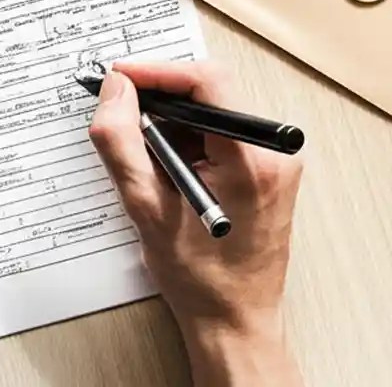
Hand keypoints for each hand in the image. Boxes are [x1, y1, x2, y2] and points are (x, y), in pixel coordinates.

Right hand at [87, 61, 302, 385]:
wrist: (235, 320)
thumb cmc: (200, 279)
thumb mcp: (145, 208)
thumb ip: (121, 142)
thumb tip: (115, 93)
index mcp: (250, 160)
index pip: (207, 82)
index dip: (158, 72)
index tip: (122, 78)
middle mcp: (273, 154)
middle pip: (210, 94)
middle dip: (161, 103)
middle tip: (125, 123)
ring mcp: (277, 162)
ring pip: (212, 114)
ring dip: (174, 128)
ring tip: (153, 168)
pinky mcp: (271, 171)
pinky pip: (222, 135)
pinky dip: (190, 143)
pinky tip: (174, 174)